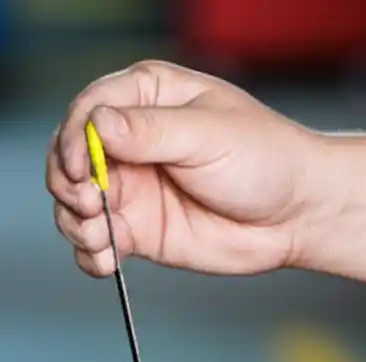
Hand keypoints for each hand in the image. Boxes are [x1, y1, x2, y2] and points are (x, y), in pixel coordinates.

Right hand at [46, 60, 333, 276]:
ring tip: (101, 237)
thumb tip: (97, 126)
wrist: (297, 214)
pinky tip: (105, 260)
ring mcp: (131, 186)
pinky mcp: (137, 228)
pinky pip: (95, 241)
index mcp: (147, 97)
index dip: (73, 139)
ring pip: (74, 202)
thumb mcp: (208, 135)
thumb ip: (150, 131)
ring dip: (74, 222)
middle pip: (68, 157)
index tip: (82, 168)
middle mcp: (130, 140)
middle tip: (90, 204)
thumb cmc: (265, 159)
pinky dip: (89, 253)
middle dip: (68, 184)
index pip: (87, 110)